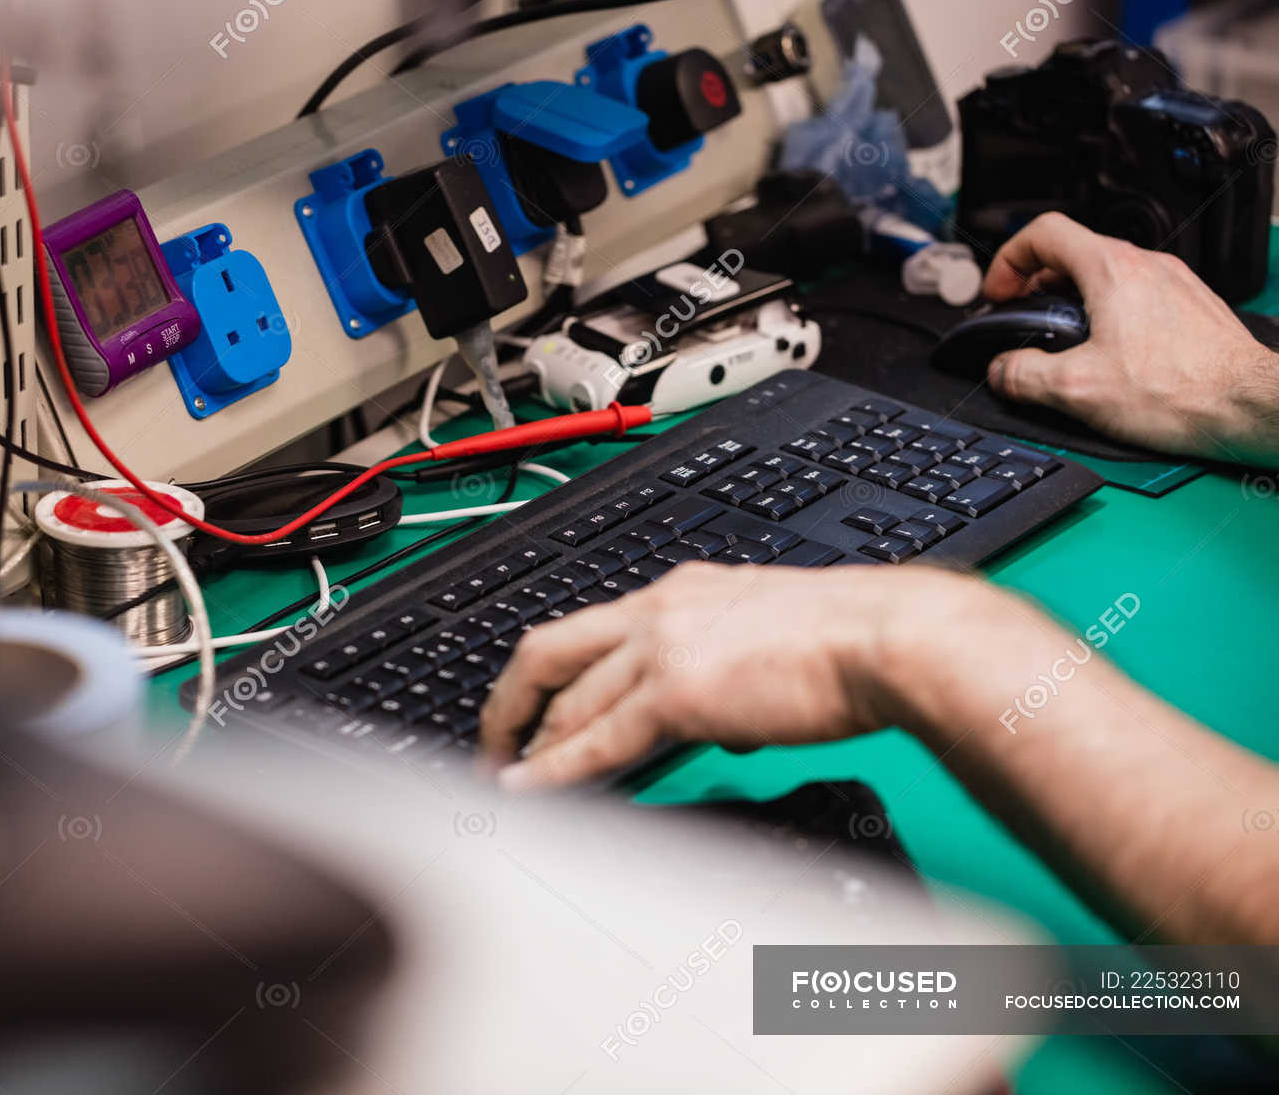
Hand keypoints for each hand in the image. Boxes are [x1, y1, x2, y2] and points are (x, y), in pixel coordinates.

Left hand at [480, 562, 1022, 790]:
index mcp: (680, 592)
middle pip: (550, 651)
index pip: (590, 630)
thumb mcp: (769, 640)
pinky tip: (529, 789)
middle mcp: (659, 609)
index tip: (531, 704)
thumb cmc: (853, 643)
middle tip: (491, 743)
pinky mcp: (675, 692)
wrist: (888, 639)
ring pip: (567, 700)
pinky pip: (595, 740)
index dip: (549, 672)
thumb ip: (729, 672)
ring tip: (500, 778)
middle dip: (509, 702)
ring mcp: (662, 647)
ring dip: (525, 745)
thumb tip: (720, 723)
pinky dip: (553, 770)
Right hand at [982, 213, 1278, 466]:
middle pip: (1074, 254)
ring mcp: (1174, 284)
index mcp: (1113, 270)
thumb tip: (1003, 370)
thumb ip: (1022, 375)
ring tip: (1068, 343)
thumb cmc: (1182, 392)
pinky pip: (1138, 297)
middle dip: (1037, 286)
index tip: (1000, 294)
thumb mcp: (1076, 390)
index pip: (1043, 233)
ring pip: (1107, 276)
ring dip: (1075, 302)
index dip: (1008, 259)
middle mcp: (1148, 266)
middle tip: (1026, 320)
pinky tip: (1112, 356)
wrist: (1251, 406)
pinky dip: (1111, 316)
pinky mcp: (1192, 307)